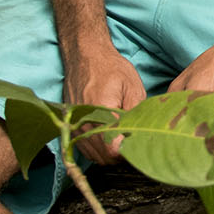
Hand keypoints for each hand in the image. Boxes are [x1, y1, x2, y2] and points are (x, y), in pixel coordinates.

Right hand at [62, 41, 146, 164]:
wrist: (85, 56)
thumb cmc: (110, 69)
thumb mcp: (133, 87)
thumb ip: (137, 113)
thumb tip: (143, 134)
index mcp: (100, 112)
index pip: (112, 149)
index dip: (128, 152)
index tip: (140, 147)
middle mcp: (83, 123)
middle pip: (103, 157)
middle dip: (121, 156)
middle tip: (136, 145)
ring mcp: (74, 126)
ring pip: (94, 156)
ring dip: (109, 155)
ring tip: (124, 141)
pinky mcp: (71, 126)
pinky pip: (85, 148)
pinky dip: (98, 149)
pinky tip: (111, 139)